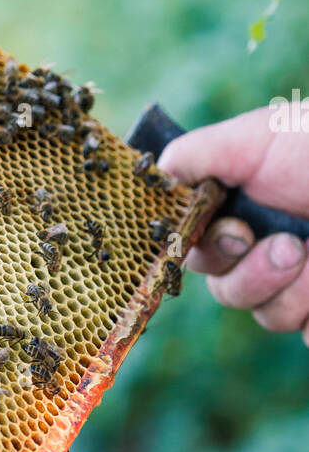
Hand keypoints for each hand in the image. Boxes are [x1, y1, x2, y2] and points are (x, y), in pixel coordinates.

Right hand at [159, 107, 308, 342]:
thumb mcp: (256, 137)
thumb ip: (198, 154)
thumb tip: (157, 171)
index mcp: (244, 209)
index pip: (196, 249)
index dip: (206, 250)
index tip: (234, 235)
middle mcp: (268, 247)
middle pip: (225, 291)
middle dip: (253, 274)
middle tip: (290, 247)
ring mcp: (303, 282)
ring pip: (267, 314)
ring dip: (294, 291)